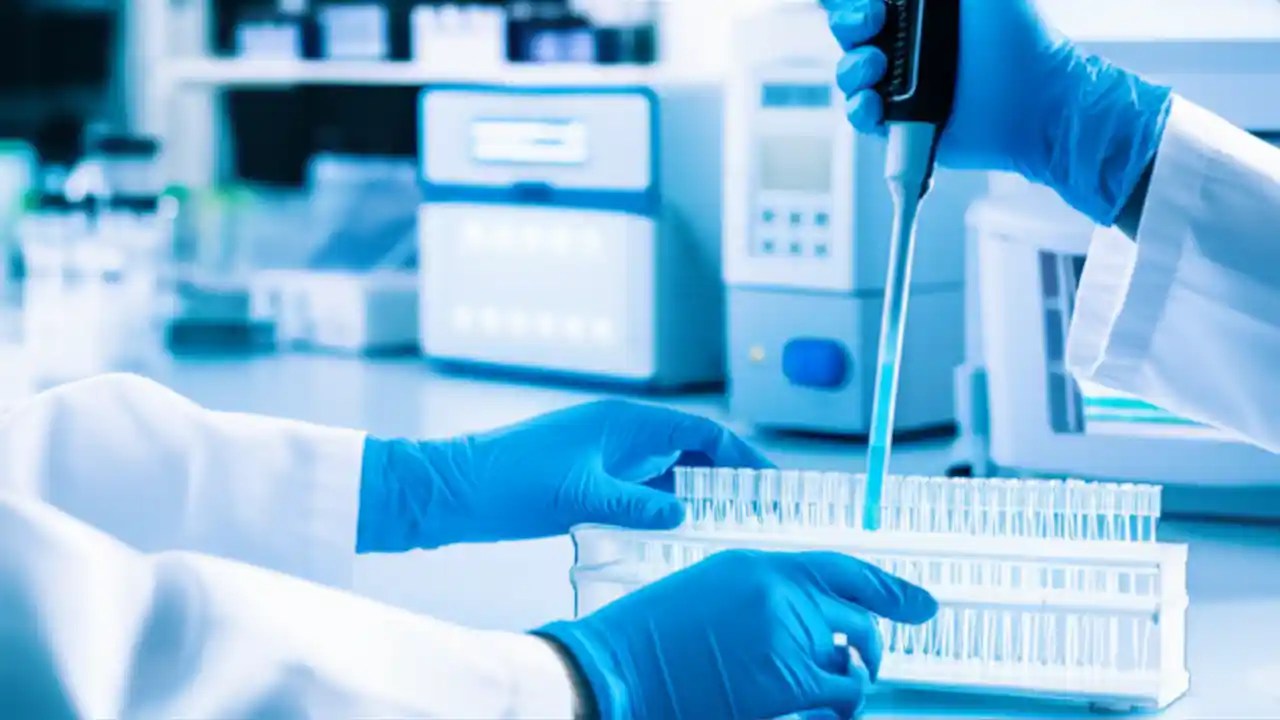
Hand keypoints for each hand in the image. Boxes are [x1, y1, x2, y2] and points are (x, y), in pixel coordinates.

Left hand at [356, 400, 772, 551]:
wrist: (456, 489)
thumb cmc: (511, 481)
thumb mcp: (581, 497)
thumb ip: (636, 507)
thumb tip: (683, 517)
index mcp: (626, 422)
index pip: (702, 432)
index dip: (740, 455)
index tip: (769, 482)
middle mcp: (622, 433)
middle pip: (691, 450)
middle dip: (726, 477)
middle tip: (757, 510)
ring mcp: (607, 455)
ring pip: (667, 472)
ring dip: (696, 494)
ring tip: (726, 524)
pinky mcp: (591, 478)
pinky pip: (643, 489)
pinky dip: (664, 507)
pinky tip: (678, 532)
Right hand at [538, 549, 938, 719]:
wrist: (612, 670)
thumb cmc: (646, 641)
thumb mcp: (705, 596)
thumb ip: (761, 599)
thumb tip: (808, 625)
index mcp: (756, 564)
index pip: (841, 568)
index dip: (888, 587)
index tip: (920, 603)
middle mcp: (779, 592)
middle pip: (859, 618)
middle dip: (873, 647)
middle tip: (868, 664)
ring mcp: (785, 635)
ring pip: (853, 659)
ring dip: (851, 681)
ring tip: (829, 695)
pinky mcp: (787, 681)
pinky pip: (842, 694)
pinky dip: (844, 706)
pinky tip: (827, 711)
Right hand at [826, 0, 1171, 224]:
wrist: (1037, 100)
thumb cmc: (1018, 38)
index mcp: (917, 12)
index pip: (864, 2)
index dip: (853, 2)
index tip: (873, 2)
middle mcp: (904, 47)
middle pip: (848, 33)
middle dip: (848, 23)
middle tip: (872, 21)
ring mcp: (899, 88)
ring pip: (849, 75)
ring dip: (852, 68)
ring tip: (877, 68)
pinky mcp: (899, 126)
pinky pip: (861, 118)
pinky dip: (859, 110)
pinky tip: (874, 104)